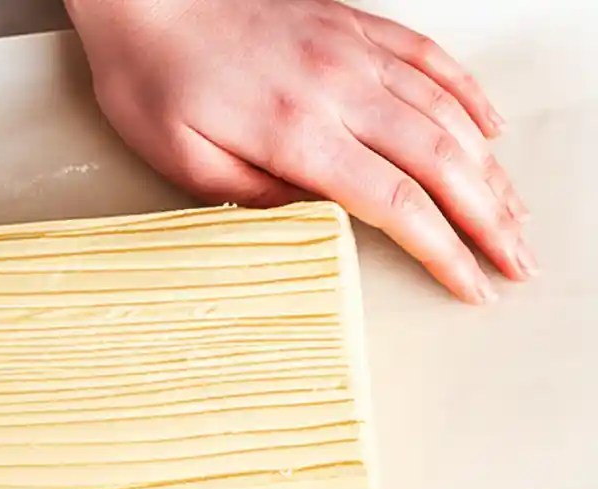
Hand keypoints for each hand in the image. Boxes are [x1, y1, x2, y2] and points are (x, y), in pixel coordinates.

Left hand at [67, 0, 532, 302]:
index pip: (396, 202)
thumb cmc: (153, 80)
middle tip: (516, 262)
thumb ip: (257, 198)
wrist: (148, 0)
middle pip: (442, 161)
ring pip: (448, 113)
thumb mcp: (184, 160)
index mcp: (295, 131)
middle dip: (490, 219)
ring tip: (513, 213)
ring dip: (490, 169)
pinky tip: (490, 128)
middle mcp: (338, 87)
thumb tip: (321, 221)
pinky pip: (431, 59)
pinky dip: (470, 96)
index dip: (443, 250)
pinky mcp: (353, 25)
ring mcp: (353, 51)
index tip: (471, 284)